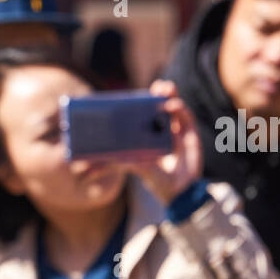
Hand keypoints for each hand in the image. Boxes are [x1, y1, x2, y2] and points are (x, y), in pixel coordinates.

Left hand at [122, 80, 203, 205]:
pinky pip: (187, 118)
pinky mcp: (191, 135)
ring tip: (166, 90)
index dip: (147, 100)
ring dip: (172, 97)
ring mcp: (178, 131)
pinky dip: (182, 110)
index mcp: (150, 134)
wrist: (178, 192)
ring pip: (176, 108)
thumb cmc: (156, 180)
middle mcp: (164, 129)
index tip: (142, 92)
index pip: (148, 112)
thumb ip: (118, 164)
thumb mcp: (136, 167)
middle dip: (161, 93)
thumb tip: (88, 167)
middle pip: (163, 105)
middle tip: (157, 86)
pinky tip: (174, 106)